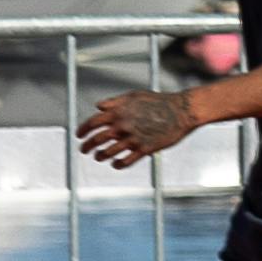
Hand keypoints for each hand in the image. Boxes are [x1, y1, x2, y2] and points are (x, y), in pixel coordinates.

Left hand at [79, 85, 201, 169]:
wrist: (182, 110)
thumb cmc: (159, 101)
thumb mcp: (135, 96)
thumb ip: (115, 102)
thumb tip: (98, 106)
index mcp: (119, 111)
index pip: (93, 122)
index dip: (82, 130)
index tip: (79, 136)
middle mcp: (123, 125)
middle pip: (97, 139)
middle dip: (87, 146)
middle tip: (84, 150)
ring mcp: (133, 138)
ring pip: (108, 152)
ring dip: (100, 156)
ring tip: (99, 157)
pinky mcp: (144, 149)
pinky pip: (125, 161)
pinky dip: (117, 164)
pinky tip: (115, 164)